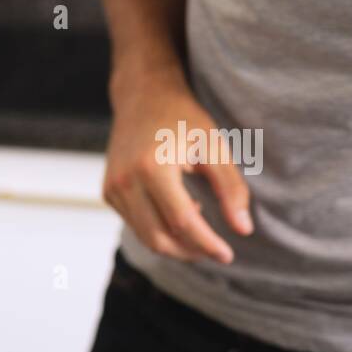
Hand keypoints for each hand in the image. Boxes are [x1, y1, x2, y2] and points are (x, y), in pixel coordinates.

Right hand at [103, 71, 252, 263]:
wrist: (143, 97)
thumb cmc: (183, 119)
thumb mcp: (214, 147)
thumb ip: (231, 188)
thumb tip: (243, 229)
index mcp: (153, 167)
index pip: (182, 221)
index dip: (207, 243)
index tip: (228, 254)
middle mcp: (126, 181)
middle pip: (158, 238)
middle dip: (190, 252)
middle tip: (215, 251)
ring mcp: (113, 188)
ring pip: (145, 236)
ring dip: (175, 244)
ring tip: (200, 232)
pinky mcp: (108, 193)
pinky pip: (135, 224)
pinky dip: (159, 229)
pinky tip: (179, 212)